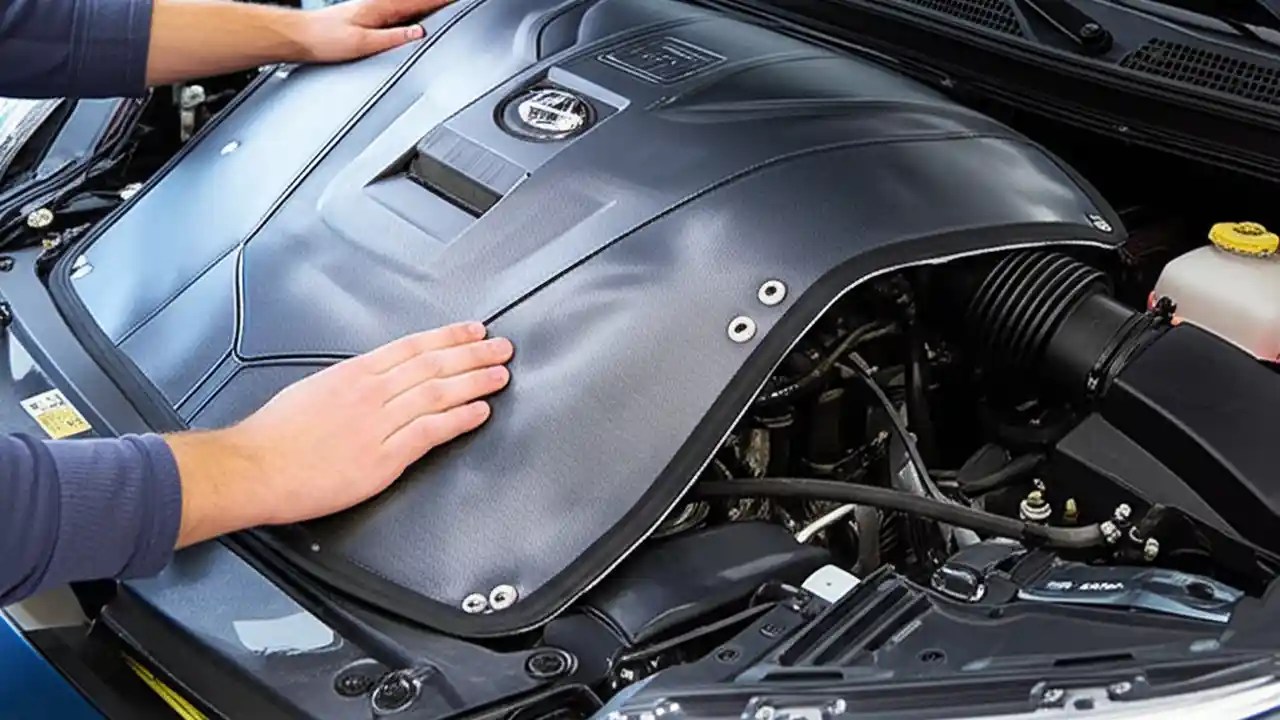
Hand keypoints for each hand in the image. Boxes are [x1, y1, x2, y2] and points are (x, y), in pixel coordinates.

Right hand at [169, 322, 512, 546]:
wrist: (255, 467)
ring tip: (500, 375)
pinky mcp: (383, 458)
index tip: (473, 332)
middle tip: (502, 348)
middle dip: (473, 355)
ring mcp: (378, 424)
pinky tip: (479, 412)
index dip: (448, 337)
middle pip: (433, 365)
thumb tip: (373, 380)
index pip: (412, 347)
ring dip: (474, 382)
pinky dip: (458, 419)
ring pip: (438, 394)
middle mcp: (370, 393)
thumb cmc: (275, 436)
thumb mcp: (313, 391)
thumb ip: (349, 385)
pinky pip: (430, 432)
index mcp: (353, 374)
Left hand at [300, 0, 453, 62]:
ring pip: (410, 2)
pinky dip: (415, 6)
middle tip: (458, 0)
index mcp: (382, 8)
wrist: (302, 36)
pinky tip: (418, 10)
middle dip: (439, 0)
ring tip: (444, 3)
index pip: (422, 1)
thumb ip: (394, 37)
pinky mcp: (370, 13)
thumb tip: (419, 32)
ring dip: (428, 2)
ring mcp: (375, 7)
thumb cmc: (326, 39)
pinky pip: (401, 6)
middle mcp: (380, 3)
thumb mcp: (363, 43)